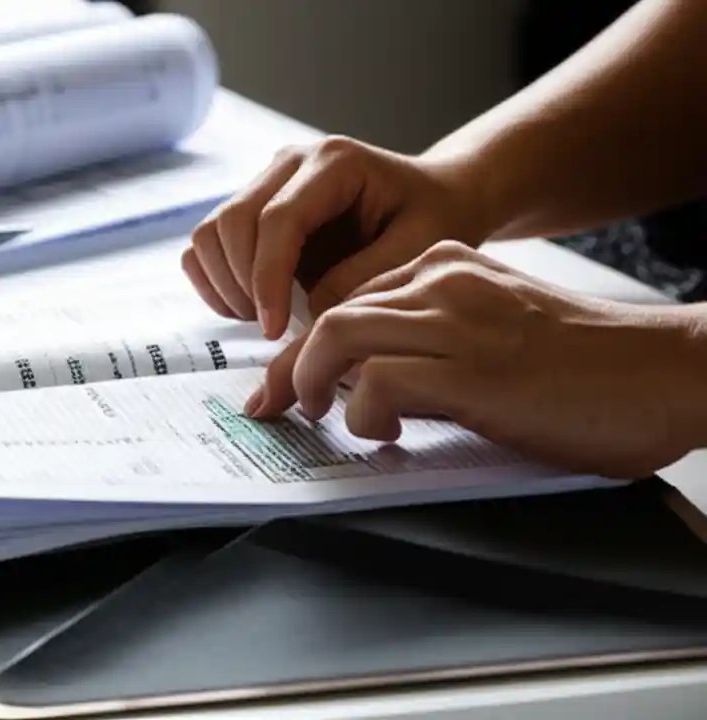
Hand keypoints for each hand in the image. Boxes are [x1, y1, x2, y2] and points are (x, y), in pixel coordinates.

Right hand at [183, 136, 486, 338]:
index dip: (268, 279)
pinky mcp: (251, 207)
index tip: (275, 331)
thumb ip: (362, 281)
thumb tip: (307, 315)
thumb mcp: (417, 250)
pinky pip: (206, 244)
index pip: (278, 219)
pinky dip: (214, 281)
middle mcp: (289, 162)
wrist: (434, 198)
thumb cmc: (434, 218)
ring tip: (265, 320)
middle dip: (243, 285)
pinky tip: (249, 308)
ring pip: (210, 232)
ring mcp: (265, 182)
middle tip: (273, 331)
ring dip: (225, 285)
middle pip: (232, 222)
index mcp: (334, 162)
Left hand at [244, 241, 706, 478]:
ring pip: (336, 335)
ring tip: (321, 418)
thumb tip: (371, 385)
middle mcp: (445, 283)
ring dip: (310, 385)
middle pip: (330, 312)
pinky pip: (375, 381)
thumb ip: (438, 337)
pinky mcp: (470, 370)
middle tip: (274, 405)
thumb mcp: (499, 329)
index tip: (286, 380)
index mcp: (450, 267)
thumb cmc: (589, 366)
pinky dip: (362, 413)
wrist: (668, 371)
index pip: (350, 295)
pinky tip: (383, 433)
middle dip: (287, 366)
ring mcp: (456, 322)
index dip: (307, 342)